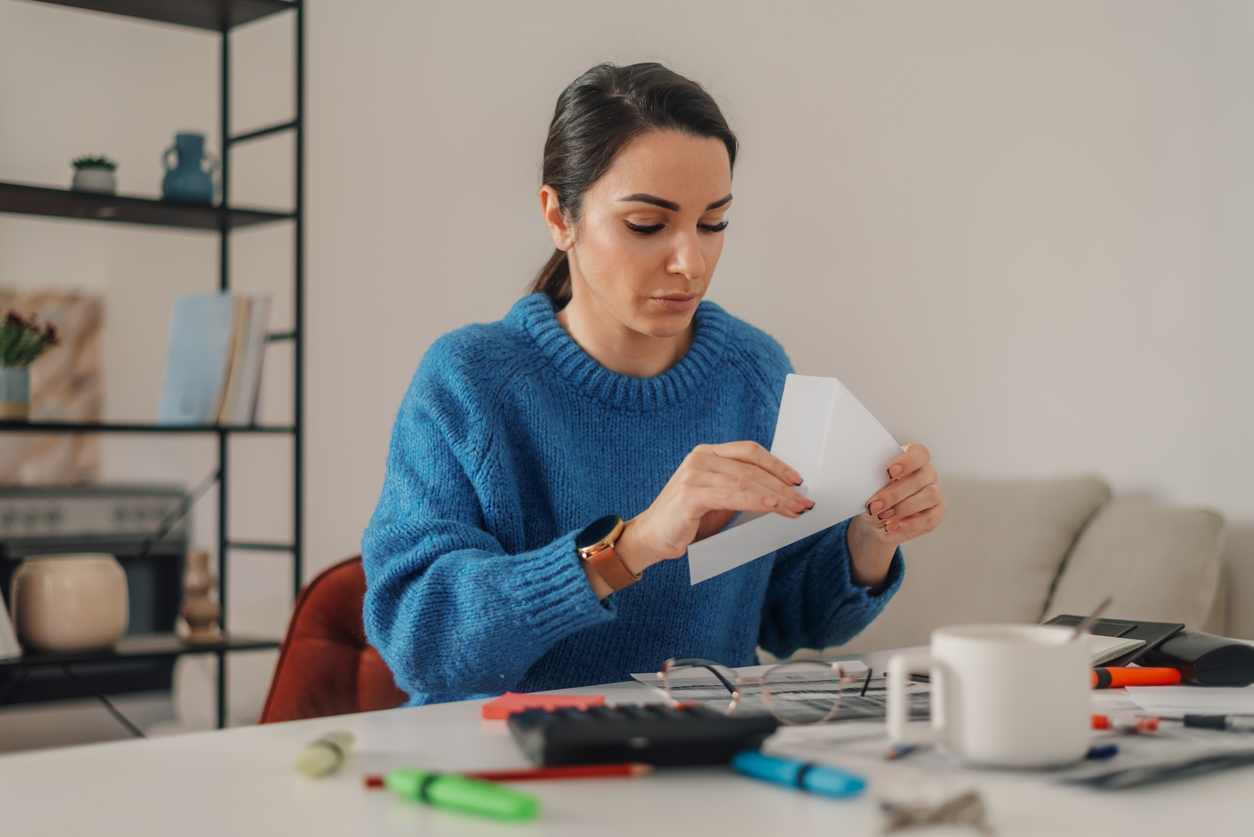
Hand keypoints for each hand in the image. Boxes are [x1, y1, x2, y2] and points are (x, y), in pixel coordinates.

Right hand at [617, 441, 814, 573]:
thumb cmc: (686, 521)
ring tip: (795, 508)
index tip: (798, 480)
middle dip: (782, 486)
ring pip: (746, 481)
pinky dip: (754, 500)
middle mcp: (701, 458)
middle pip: (751, 467)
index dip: (777, 464)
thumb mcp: (719, 501)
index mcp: (708, 454)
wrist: (651, 538)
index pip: (750, 452)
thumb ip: (742, 491)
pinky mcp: (690, 494)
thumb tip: (779, 494)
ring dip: (775, 496)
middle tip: (804, 501)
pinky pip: (731, 495)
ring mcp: (694, 474)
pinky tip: (771, 507)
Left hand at [847, 444, 944, 586]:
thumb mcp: (868, 485)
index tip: (889, 472)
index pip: (919, 453)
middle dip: (895, 493)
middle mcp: (926, 474)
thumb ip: (872, 479)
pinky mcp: (937, 512)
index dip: (907, 461)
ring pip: (929, 496)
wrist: (875, 516)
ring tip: (882, 516)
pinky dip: (909, 524)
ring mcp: (934, 493)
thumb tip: (861, 478)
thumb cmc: (873, 494)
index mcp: (911, 459)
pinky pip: (931, 517)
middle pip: (920, 478)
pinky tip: (891, 527)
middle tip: (874, 505)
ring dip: (903, 508)